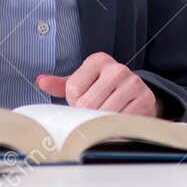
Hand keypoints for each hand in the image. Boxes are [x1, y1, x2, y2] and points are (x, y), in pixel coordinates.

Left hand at [36, 52, 159, 115]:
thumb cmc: (104, 91)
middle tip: (95, 112)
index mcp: (98, 60)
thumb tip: (41, 81)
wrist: (137, 98)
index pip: (73, 90)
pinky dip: (116, 126)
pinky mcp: (145, 100)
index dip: (75, 102)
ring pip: (103, 113)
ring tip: (107, 116)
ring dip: (101, 122)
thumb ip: (61, 84)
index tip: (86, 100)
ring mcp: (133, 83)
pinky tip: (119, 120)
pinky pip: (120, 120)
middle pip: (86, 103)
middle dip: (87, 114)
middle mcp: (117, 68)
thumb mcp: (83, 84)